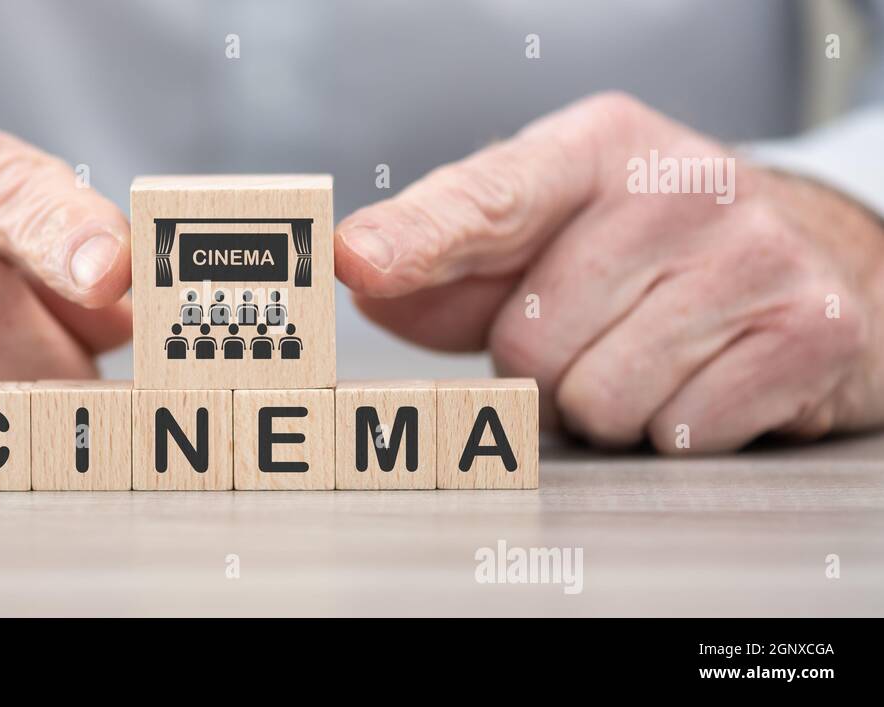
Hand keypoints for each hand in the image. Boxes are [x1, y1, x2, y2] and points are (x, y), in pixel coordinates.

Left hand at [336, 92, 883, 452]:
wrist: (810, 261)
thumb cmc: (644, 254)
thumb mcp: (545, 235)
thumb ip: (448, 261)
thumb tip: (363, 277)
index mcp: (595, 148)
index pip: (491, 199)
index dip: (417, 240)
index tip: (359, 262)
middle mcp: (679, 186)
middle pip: (529, 342)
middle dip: (543, 370)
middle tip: (595, 337)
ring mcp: (754, 255)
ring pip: (600, 399)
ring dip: (608, 406)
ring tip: (652, 357)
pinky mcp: (810, 331)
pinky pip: (679, 432)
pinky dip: (677, 429)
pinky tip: (706, 378)